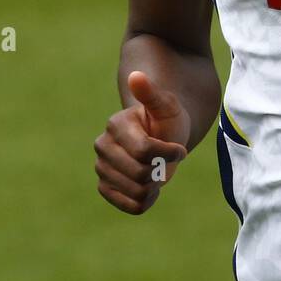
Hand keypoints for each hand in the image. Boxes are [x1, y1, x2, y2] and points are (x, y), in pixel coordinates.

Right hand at [94, 71, 190, 214]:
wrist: (162, 137)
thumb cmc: (167, 121)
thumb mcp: (167, 106)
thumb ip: (152, 94)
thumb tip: (136, 75)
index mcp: (116, 125)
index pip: (145, 151)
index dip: (170, 153)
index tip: (179, 149)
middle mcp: (102, 146)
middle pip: (140, 173)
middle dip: (161, 169)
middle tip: (165, 160)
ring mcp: (101, 168)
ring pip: (136, 191)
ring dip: (155, 185)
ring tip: (156, 170)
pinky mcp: (105, 187)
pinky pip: (130, 205)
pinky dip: (146, 199)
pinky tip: (149, 185)